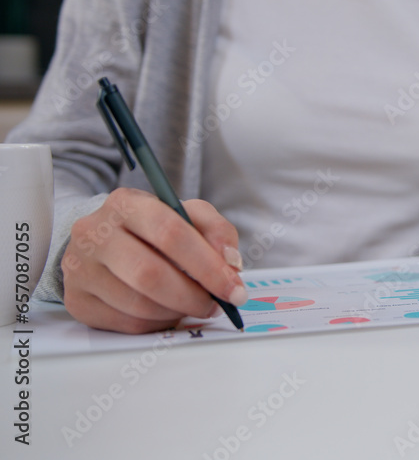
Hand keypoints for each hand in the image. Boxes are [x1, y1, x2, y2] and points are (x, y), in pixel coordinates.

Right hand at [61, 188, 246, 333]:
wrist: (104, 241)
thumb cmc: (154, 229)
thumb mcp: (188, 216)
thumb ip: (217, 231)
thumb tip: (230, 263)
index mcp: (127, 204)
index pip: (171, 234)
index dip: (208, 266)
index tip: (233, 289)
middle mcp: (94, 232)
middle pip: (150, 274)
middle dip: (192, 296)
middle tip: (215, 305)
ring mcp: (80, 268)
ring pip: (139, 305)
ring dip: (177, 312)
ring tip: (192, 305)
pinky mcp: (77, 299)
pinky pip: (127, 323)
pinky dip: (158, 323)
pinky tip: (167, 311)